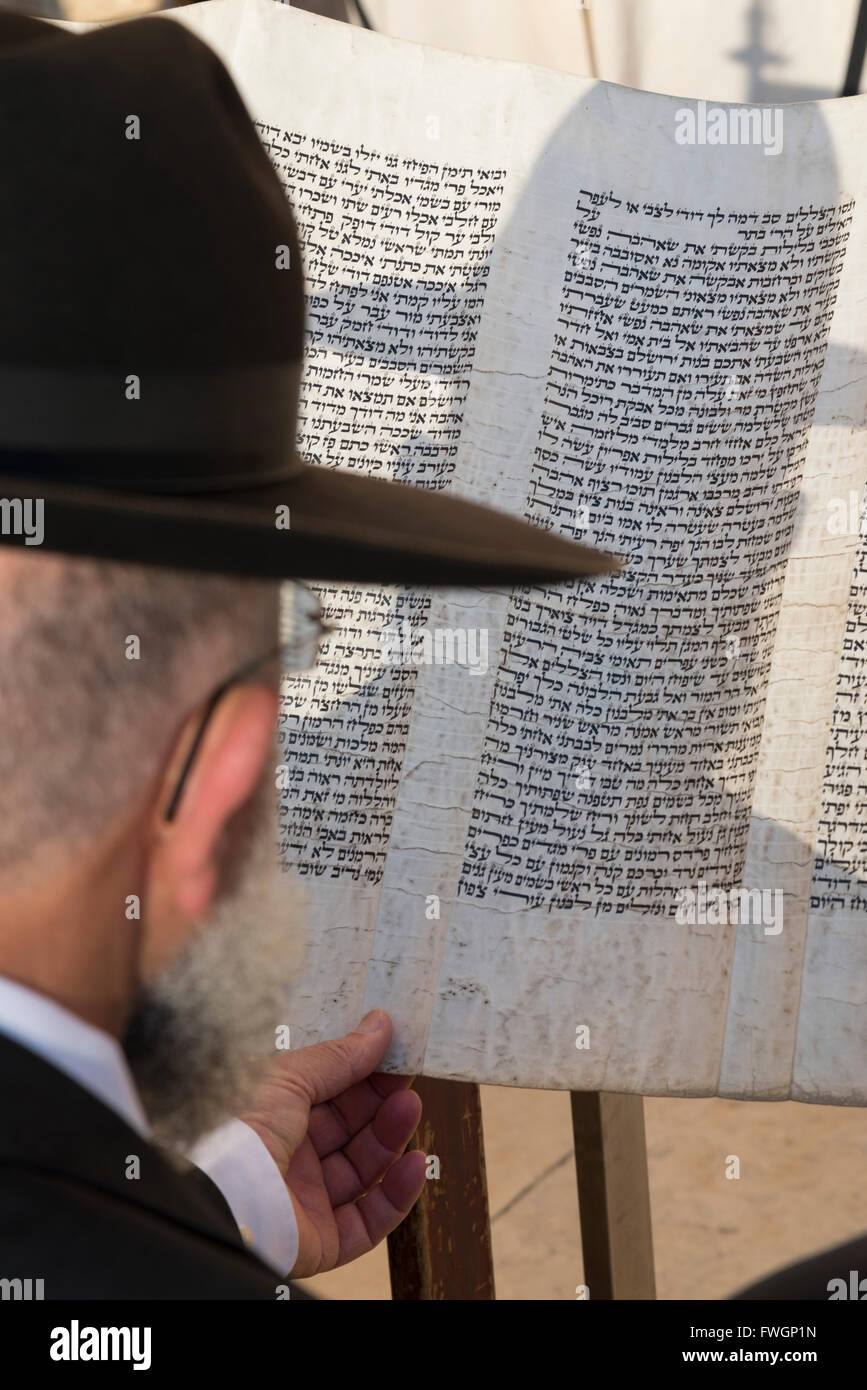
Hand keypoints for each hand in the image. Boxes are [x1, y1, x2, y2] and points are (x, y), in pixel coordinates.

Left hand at [238, 1009, 425, 1276]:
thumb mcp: (289, 1077)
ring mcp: (305, 1200)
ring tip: (410, 1107)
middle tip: (407, 1075)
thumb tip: (380, 1025)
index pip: (328, 1094)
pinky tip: (415, 1165)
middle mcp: (288, 1158)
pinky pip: (368, 1221)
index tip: (393, 1049)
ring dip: (392, 1139)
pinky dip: (397, 1196)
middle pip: (348, 1130)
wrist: (219, 1198)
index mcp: (272, 1117)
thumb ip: (339, 1056)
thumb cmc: (239, 1129)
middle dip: (380, 1102)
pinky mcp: (320, 1241)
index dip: (361, 1072)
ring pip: (363, 1170)